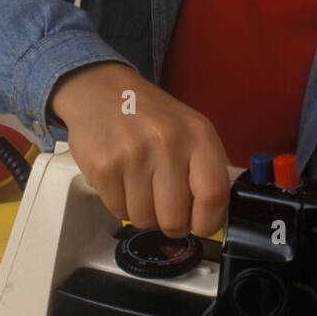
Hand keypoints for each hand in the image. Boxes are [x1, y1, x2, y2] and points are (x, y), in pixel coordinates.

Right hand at [49, 62, 230, 238]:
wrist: (101, 90)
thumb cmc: (150, 115)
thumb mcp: (191, 130)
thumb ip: (207, 171)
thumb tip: (215, 218)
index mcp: (198, 135)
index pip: (213, 195)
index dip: (208, 222)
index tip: (201, 225)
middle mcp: (168, 143)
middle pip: (175, 219)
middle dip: (171, 223)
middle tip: (165, 207)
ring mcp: (133, 155)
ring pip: (144, 220)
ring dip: (143, 212)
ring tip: (140, 184)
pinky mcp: (104, 167)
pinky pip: (118, 211)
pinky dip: (120, 203)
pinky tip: (121, 179)